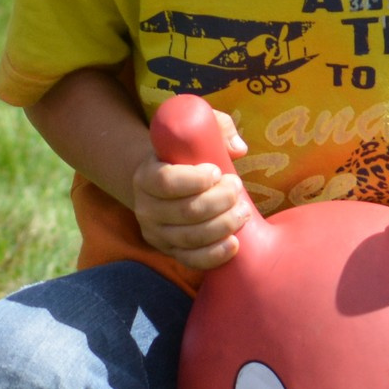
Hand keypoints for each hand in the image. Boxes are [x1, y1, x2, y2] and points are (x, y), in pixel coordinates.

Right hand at [131, 119, 253, 270]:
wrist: (163, 184)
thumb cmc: (184, 155)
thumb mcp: (194, 133)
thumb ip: (215, 128)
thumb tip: (237, 148)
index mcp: (145, 176)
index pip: (166, 182)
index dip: (195, 179)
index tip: (218, 172)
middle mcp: (145, 208)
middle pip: (185, 211)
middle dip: (219, 201)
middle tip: (237, 188)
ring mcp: (156, 234)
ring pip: (191, 237)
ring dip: (223, 225)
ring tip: (243, 212)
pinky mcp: (170, 252)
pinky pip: (192, 260)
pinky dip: (215, 255)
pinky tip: (234, 243)